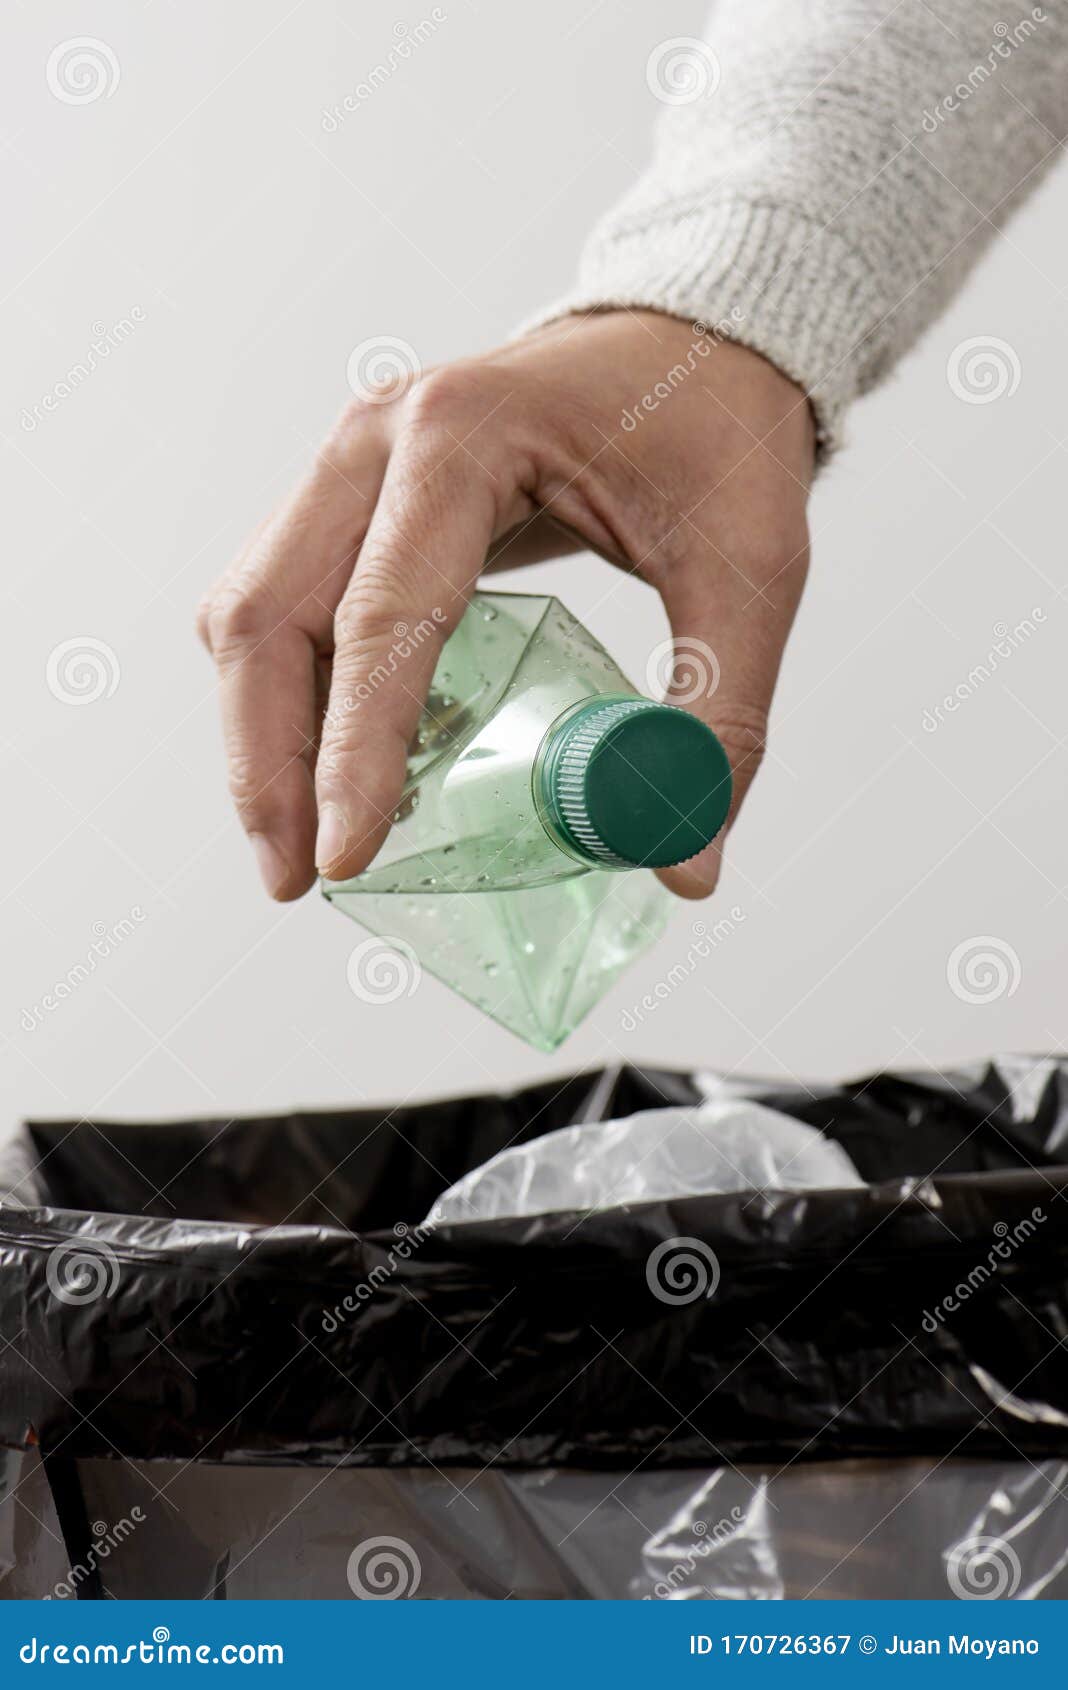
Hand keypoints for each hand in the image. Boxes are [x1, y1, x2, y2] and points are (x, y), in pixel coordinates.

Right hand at [198, 310, 813, 901]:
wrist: (696, 340)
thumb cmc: (718, 434)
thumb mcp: (748, 570)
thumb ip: (719, 719)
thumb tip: (685, 868)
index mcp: (465, 437)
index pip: (381, 615)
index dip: (354, 748)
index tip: (344, 855)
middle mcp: (378, 440)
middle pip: (268, 616)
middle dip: (268, 760)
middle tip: (297, 877)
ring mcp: (352, 464)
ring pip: (253, 613)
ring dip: (261, 734)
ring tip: (303, 844)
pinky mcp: (355, 497)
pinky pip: (285, 603)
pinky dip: (293, 693)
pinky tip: (334, 768)